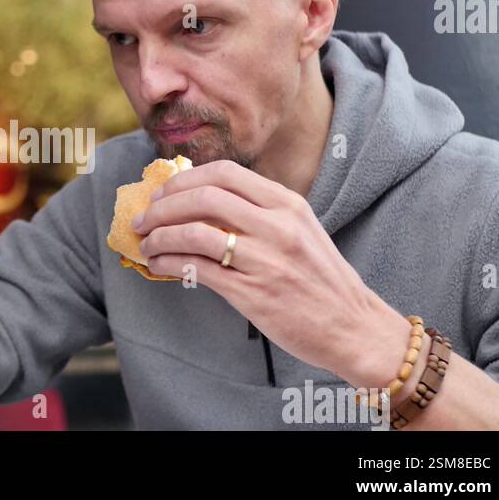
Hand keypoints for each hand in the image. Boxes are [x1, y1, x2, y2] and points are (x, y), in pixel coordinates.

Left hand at [132, 159, 410, 387]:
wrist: (354, 326)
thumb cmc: (321, 279)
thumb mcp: (299, 230)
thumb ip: (258, 212)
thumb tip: (199, 202)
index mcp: (288, 204)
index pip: (224, 173)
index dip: (185, 178)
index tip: (164, 192)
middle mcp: (278, 226)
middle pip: (204, 197)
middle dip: (163, 206)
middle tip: (145, 218)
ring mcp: (266, 260)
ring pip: (195, 233)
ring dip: (160, 236)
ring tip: (147, 243)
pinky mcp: (253, 294)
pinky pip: (198, 270)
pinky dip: (169, 263)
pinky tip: (159, 264)